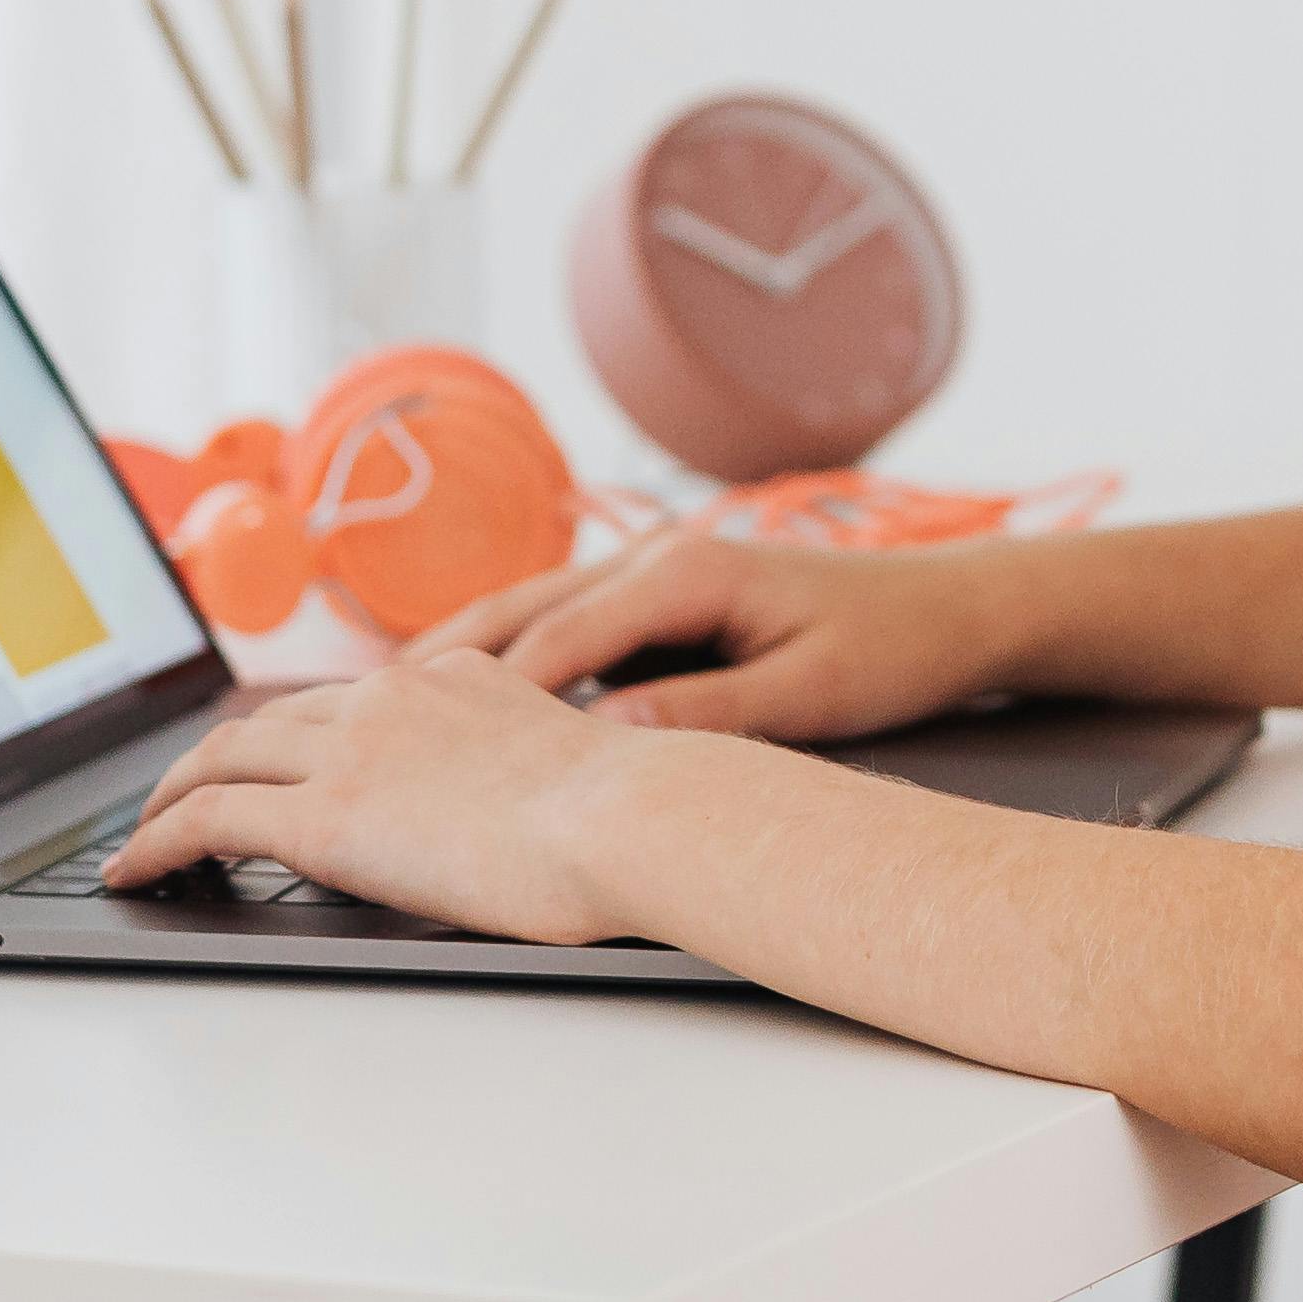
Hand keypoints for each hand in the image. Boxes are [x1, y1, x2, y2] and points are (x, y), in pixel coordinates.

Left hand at [105, 654, 755, 943]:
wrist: (632, 817)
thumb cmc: (633, 818)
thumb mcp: (570, 770)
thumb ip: (519, 772)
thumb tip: (513, 815)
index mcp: (453, 680)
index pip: (344, 702)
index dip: (290, 735)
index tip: (269, 761)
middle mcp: (390, 699)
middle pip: (268, 721)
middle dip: (212, 760)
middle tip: (177, 799)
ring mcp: (352, 749)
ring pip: (222, 758)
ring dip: (171, 798)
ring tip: (143, 838)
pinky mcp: (325, 811)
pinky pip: (210, 817)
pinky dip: (159, 841)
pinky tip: (136, 870)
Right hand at [408, 524, 1032, 742]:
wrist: (947, 608)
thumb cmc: (888, 648)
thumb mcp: (808, 693)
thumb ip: (707, 714)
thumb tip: (609, 742)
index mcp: (686, 573)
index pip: (560, 637)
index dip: (490, 693)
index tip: (420, 741)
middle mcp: (654, 559)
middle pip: (519, 609)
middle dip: (439, 664)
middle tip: (356, 719)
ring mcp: (651, 573)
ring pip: (528, 611)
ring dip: (459, 657)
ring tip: (384, 712)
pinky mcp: (658, 600)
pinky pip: (560, 626)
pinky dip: (505, 658)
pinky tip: (464, 704)